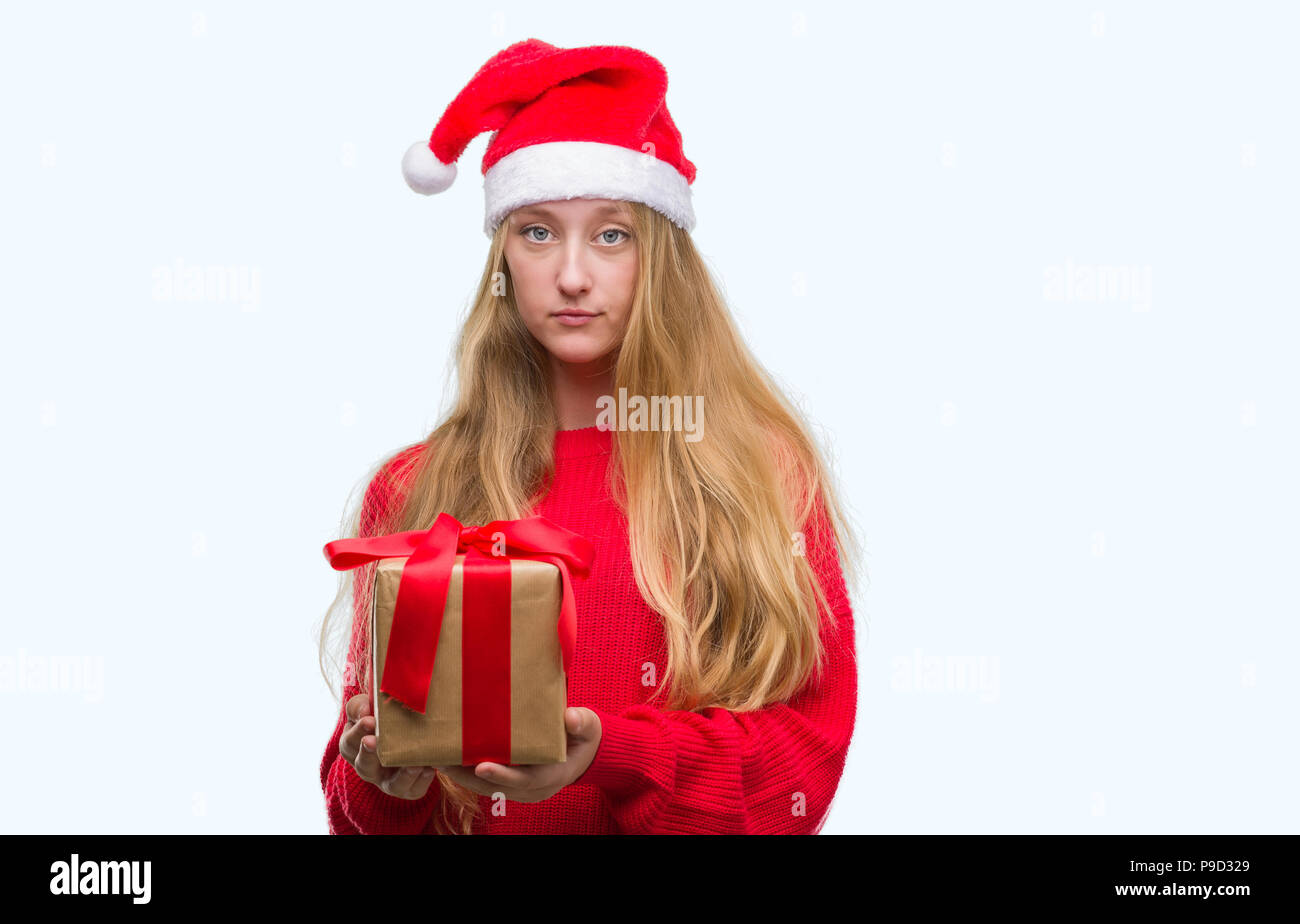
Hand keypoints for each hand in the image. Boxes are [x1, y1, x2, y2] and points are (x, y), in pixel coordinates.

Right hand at [338, 693, 438, 799]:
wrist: (407, 730)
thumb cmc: (381, 717)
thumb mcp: (367, 707)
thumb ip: (361, 706)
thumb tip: (365, 709)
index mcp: (354, 747)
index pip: (349, 742)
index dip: (358, 732)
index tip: (369, 719)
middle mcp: (369, 768)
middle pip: (364, 766)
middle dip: (369, 754)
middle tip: (374, 741)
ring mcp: (388, 781)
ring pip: (391, 785)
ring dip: (402, 775)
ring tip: (412, 763)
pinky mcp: (408, 789)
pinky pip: (413, 790)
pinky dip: (421, 780)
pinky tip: (428, 767)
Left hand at [436, 707, 601, 803]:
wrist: (585, 752)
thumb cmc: (583, 735)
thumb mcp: (587, 726)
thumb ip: (580, 722)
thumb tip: (570, 717)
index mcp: (553, 775)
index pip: (525, 779)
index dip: (502, 775)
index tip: (480, 766)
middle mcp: (535, 788)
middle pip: (498, 788)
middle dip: (469, 777)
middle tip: (443, 762)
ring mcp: (523, 789)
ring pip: (488, 788)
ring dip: (463, 777)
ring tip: (439, 761)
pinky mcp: (514, 784)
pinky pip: (488, 783)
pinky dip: (469, 774)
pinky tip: (451, 760)